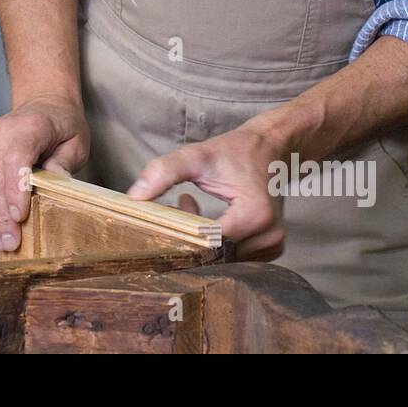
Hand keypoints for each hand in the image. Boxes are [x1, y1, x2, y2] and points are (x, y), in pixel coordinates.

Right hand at [0, 94, 89, 251]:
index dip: (14, 190)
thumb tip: (56, 184)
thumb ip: (65, 163)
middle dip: (0, 215)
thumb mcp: (76, 143)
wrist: (43, 105)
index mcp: (29, 126)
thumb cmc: (62, 127)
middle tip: (10, 244)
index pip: (14, 160)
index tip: (19, 218)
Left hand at [127, 111, 299, 259]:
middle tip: (179, 208)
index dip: (184, 235)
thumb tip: (135, 196)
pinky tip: (211, 221)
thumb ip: (164, 172)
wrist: (270, 147)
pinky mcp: (271, 248)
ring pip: (225, 259)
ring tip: (193, 208)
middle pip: (216, 255)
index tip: (170, 213)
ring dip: (205, 242)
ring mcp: (272, 244)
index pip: (209, 243)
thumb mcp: (196, 156)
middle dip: (192, 239)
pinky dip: (219, 244)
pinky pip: (237, 257)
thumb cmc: (235, 151)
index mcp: (254, 214)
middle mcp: (268, 235)